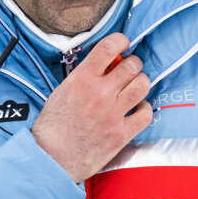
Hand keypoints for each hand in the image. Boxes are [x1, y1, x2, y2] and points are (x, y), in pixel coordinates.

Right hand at [31, 33, 151, 181]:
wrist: (51, 158)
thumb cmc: (53, 126)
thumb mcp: (62, 90)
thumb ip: (84, 76)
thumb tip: (104, 63)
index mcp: (82, 79)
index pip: (109, 47)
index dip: (121, 40)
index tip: (123, 43)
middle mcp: (100, 93)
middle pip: (132, 65)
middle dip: (133, 64)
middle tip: (129, 69)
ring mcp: (113, 113)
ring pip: (143, 85)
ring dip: (140, 83)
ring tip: (133, 87)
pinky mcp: (121, 133)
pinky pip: (146, 113)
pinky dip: (144, 108)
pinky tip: (136, 109)